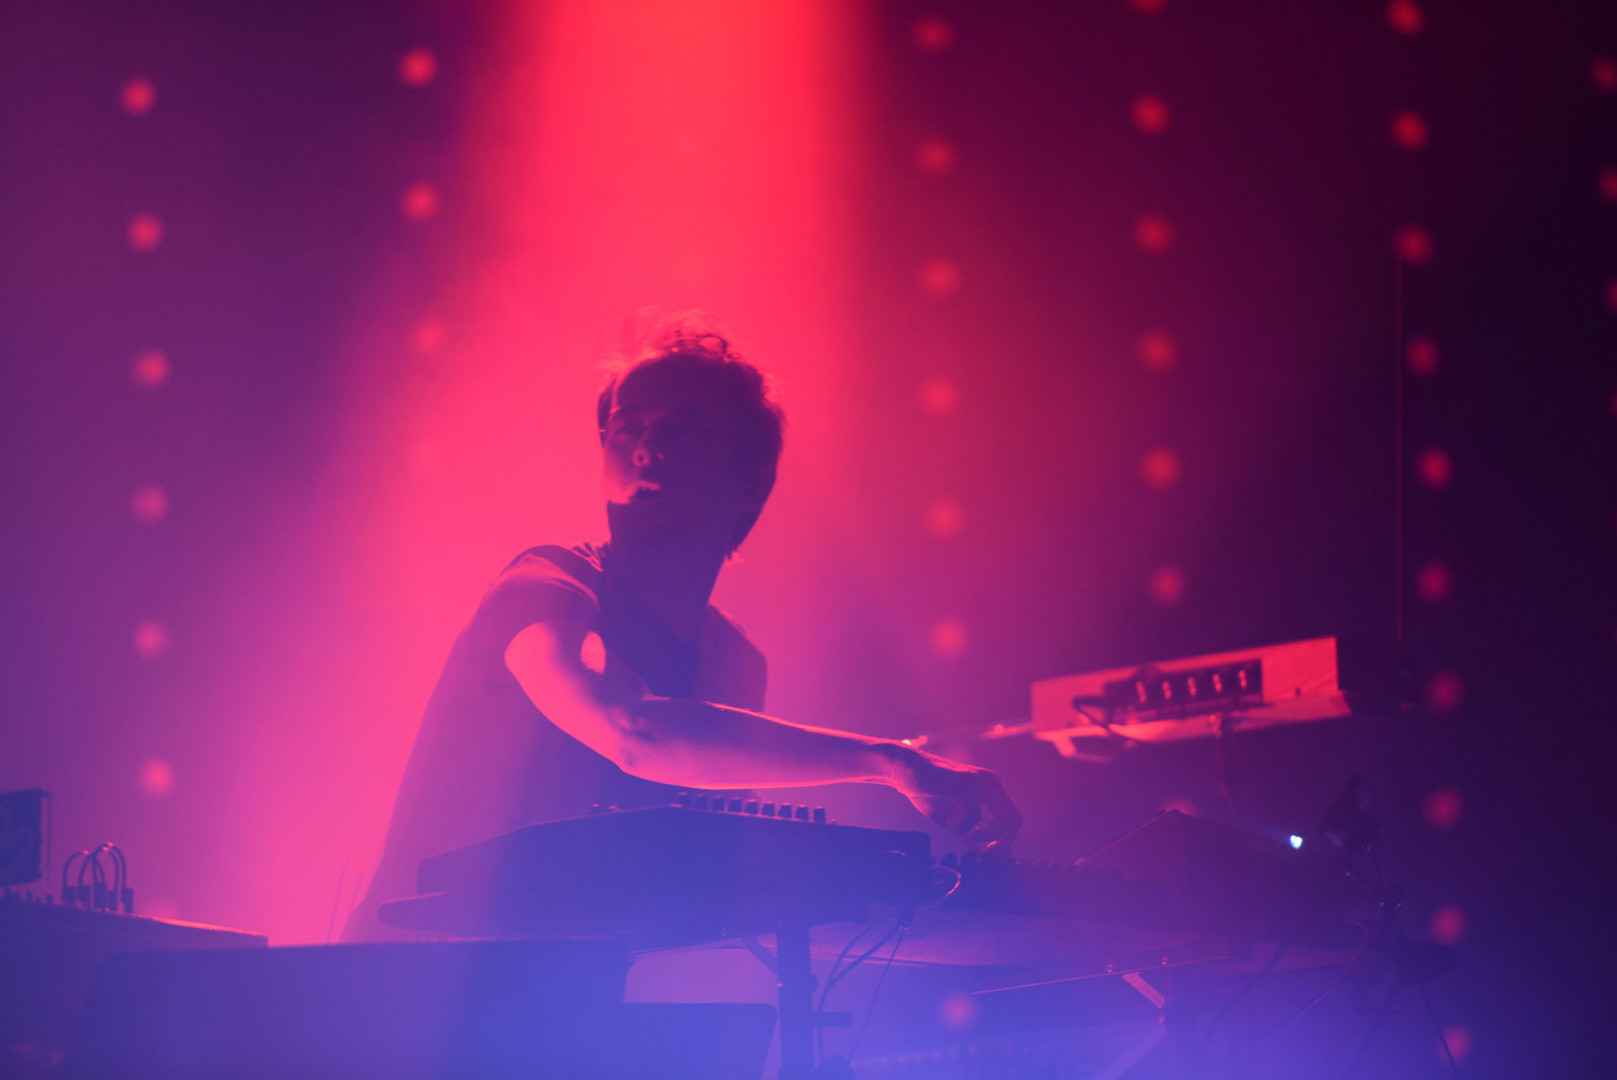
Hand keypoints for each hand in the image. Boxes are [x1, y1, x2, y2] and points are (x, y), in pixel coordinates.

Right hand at [892, 748, 1021, 850]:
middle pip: (1014, 819)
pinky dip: (963, 825)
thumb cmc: (927, 791)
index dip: (1006, 840)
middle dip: (1003, 842)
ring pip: (1003, 817)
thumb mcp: (952, 817)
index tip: (991, 855)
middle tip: (986, 855)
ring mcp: (979, 781)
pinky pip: (975, 814)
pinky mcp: (964, 784)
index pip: (1012, 817)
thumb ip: (969, 831)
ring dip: (986, 834)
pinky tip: (948, 822)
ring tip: (966, 836)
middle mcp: (990, 781)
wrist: (905, 769)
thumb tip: (982, 852)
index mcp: (990, 787)